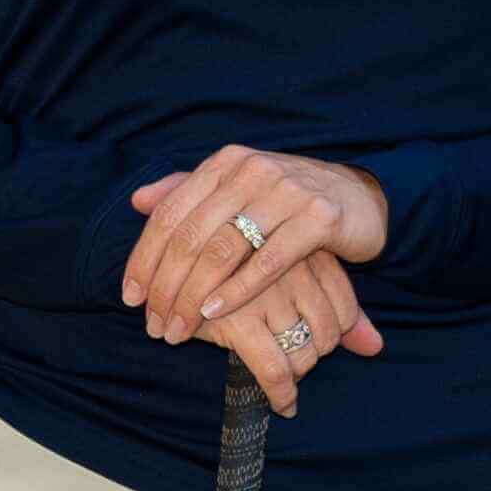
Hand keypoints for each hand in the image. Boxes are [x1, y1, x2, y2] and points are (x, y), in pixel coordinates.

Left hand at [122, 148, 392, 339]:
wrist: (359, 197)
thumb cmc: (287, 200)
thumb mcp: (236, 189)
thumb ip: (188, 191)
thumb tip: (137, 201)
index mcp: (226, 162)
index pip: (170, 212)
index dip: (144, 257)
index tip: (130, 296)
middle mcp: (252, 170)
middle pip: (191, 235)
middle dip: (166, 287)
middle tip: (155, 324)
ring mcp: (287, 192)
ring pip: (223, 250)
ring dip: (194, 296)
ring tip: (180, 328)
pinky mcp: (318, 218)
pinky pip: (267, 261)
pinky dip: (236, 291)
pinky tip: (215, 313)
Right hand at [195, 251, 382, 415]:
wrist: (170, 256)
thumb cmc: (233, 268)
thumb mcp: (289, 274)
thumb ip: (340, 309)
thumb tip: (377, 347)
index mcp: (302, 249)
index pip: (345, 306)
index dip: (336, 333)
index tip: (317, 341)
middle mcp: (289, 269)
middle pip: (327, 334)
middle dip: (314, 355)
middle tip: (292, 360)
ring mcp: (264, 294)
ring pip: (303, 354)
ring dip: (295, 374)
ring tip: (278, 374)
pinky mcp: (236, 320)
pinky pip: (274, 371)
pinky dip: (282, 394)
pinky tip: (282, 404)